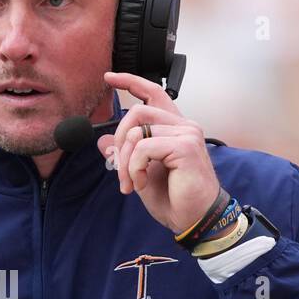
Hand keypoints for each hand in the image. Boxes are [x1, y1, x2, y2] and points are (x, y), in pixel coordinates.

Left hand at [96, 70, 221, 235]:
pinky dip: (134, 168)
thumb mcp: (141, 174)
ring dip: (125, 160)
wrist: (194, 219)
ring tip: (130, 182)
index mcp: (175, 129)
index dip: (130, 82)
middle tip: (118, 169)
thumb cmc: (176, 199)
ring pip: (137, 132)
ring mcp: (187, 134)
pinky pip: (143, 148)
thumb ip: (125, 155)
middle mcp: (184, 126)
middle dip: (119, 141)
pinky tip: (141, 183)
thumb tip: (103, 142)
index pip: (153, 94)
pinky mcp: (185, 147)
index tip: (110, 78)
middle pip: (137, 112)